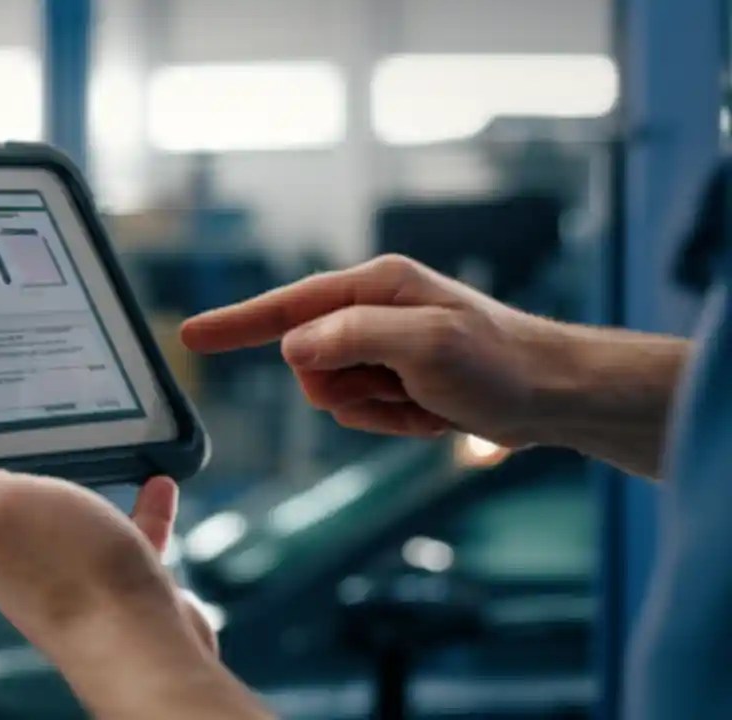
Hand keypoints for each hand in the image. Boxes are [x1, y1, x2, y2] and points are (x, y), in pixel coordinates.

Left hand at [0, 437, 264, 718]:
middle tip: (31, 424)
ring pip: (76, 524)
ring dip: (87, 488)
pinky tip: (160, 486)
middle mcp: (29, 568)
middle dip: (23, 472)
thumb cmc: (69, 573)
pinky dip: (143, 509)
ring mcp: (81, 580)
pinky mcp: (127, 587)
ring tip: (104, 450)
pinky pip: (132, 536)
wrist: (143, 644)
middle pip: (18, 512)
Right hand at [181, 254, 688, 475]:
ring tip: (422, 401)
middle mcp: (371, 310)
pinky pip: (359, 411)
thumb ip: (352, 337)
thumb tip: (293, 346)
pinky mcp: (393, 377)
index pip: (286, 306)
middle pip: (307, 360)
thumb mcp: (425, 343)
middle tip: (399, 389)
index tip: (189, 335)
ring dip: (371, 409)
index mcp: (374, 287)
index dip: (236, 322)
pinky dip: (390, 422)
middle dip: (344, 388)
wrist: (553, 395)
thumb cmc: (499, 361)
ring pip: (330, 392)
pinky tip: (430, 413)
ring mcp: (381, 346)